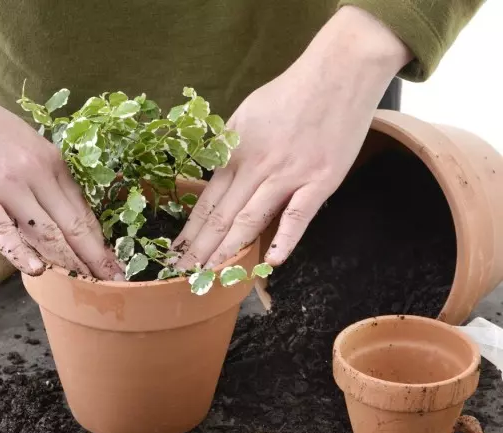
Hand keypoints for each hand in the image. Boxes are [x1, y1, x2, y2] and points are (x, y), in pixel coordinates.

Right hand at [0, 56, 122, 278]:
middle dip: (96, 260)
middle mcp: (36, 173)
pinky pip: (1, 229)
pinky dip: (19, 251)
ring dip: (68, 263)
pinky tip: (35, 270)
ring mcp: (5, 184)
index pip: (83, 212)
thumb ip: (43, 177)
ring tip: (87, 287)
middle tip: (114, 286)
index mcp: (51, 161)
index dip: (100, 244)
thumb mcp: (24, 144)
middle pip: (73, 226)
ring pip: (45, 231)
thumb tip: (58, 213)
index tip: (114, 266)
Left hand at [173, 6, 411, 270]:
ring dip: (228, 252)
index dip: (191, 232)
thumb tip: (218, 177)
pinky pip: (299, 215)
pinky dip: (285, 239)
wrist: (339, 71)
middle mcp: (256, 167)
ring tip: (210, 278)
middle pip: (222, 217)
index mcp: (236, 151)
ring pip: (251, 220)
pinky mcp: (320, 180)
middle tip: (184, 277)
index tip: (177, 254)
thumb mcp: (248, 115)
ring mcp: (289, 175)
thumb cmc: (292, 92)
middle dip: (200, 251)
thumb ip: (233, 150)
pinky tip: (272, 261)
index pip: (207, 202)